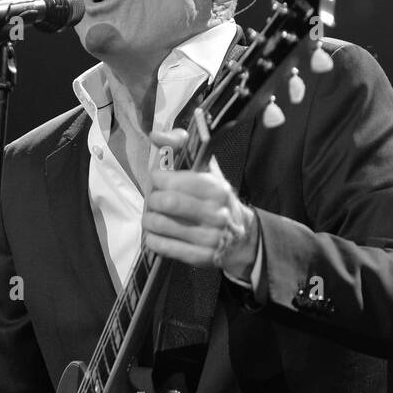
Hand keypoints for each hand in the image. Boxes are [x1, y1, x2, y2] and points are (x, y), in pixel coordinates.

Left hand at [143, 127, 258, 281]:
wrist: (243, 238)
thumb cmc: (217, 199)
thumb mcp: (207, 170)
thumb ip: (181, 147)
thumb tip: (155, 135)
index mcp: (215, 188)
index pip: (171, 180)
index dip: (156, 178)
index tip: (158, 180)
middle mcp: (214, 213)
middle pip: (164, 202)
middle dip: (151, 200)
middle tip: (154, 201)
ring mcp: (208, 238)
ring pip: (160, 225)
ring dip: (149, 220)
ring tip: (152, 217)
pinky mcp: (199, 257)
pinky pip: (162, 246)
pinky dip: (153, 239)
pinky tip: (157, 234)